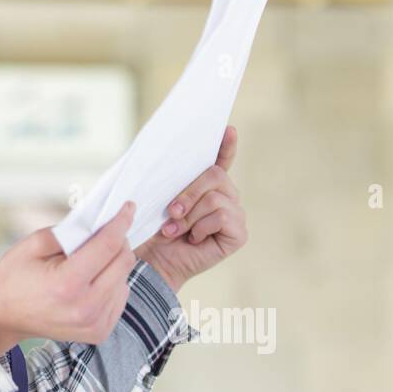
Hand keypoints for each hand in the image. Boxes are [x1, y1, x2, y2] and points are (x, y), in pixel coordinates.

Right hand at [0, 200, 138, 356]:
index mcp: (67, 284)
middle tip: (107, 231)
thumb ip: (67, 231)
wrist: (2, 317)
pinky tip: (93, 280)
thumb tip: (98, 223)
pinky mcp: (99, 331)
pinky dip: (112, 283)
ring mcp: (94, 323)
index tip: (128, 207)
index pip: (107, 246)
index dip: (120, 222)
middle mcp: (85, 307)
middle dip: (119, 241)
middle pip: (123, 263)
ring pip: (125, 280)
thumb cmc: (13, 279)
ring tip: (92, 261)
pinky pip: (120, 298)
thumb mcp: (32, 245)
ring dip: (114, 264)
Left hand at [134, 125, 246, 292]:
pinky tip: (194, 240)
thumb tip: (159, 156)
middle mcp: (225, 197)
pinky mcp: (239, 233)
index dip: (226, 145)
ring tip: (176, 230)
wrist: (154, 261)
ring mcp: (235, 214)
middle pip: (215, 175)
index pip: (221, 160)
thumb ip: (168, 179)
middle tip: (171, 212)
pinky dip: (201, 228)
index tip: (228, 130)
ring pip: (215, 198)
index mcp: (206, 186)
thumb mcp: (157, 199)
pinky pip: (222, 217)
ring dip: (189, 216)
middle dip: (188, 193)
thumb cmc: (154, 231)